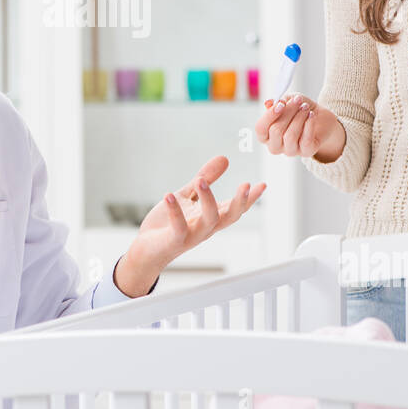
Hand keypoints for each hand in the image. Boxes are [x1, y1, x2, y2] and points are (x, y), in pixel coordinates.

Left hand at [116, 156, 265, 295]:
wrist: (144, 250)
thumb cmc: (167, 224)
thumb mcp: (188, 196)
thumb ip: (205, 179)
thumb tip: (224, 158)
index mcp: (210, 217)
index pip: (235, 208)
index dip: (249, 198)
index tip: (262, 185)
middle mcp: (205, 228)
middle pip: (229, 217)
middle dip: (240, 202)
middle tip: (246, 185)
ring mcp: (192, 235)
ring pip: (209, 221)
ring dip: (208, 200)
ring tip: (202, 180)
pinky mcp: (174, 240)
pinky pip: (179, 227)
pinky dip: (175, 211)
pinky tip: (169, 195)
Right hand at [253, 93, 344, 161]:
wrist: (321, 119)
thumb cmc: (299, 110)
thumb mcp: (288, 101)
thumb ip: (278, 101)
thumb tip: (269, 103)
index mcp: (266, 135)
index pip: (260, 129)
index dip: (269, 116)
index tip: (280, 104)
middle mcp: (275, 145)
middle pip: (275, 131)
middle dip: (288, 113)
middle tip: (298, 100)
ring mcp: (290, 151)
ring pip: (290, 136)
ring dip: (299, 118)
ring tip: (305, 107)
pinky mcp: (306, 152)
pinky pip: (305, 140)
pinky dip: (309, 125)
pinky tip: (311, 115)